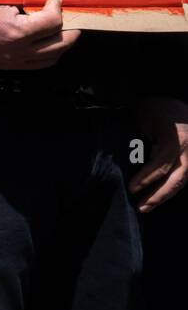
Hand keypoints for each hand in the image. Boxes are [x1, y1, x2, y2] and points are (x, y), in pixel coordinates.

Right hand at [0, 0, 79, 70]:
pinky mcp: (7, 66)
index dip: (56, 7)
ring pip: (51, 58)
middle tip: (70, 18)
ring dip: (61, 44)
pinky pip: (37, 65)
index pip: (51, 22)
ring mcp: (12, 62)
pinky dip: (48, 54)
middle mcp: (16, 51)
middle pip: (59, 44)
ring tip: (62, 31)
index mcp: (14, 31)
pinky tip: (47, 43)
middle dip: (69, 29)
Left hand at [130, 96, 187, 211]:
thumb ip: (139, 139)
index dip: (146, 179)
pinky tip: (157, 197)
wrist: (178, 101)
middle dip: (158, 196)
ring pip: (181, 181)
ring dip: (164, 196)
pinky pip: (181, 177)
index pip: (160, 165)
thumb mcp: (145, 118)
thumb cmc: (158, 108)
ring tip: (146, 207)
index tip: (131, 188)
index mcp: (176, 140)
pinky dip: (169, 188)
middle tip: (141, 207)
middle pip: (176, 179)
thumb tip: (126, 160)